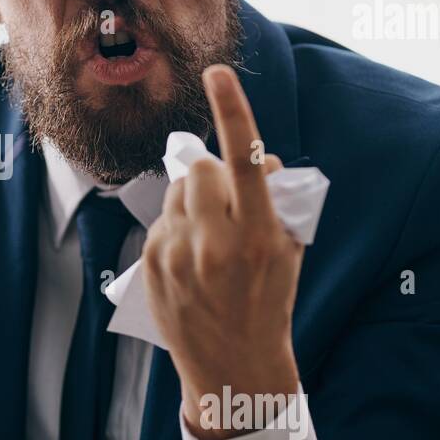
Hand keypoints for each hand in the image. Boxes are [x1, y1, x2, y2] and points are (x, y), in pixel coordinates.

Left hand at [140, 64, 303, 439]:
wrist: (235, 366)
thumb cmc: (269, 302)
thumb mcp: (287, 251)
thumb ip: (275, 200)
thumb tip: (259, 157)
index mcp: (258, 234)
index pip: (242, 159)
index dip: (232, 111)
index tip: (218, 73)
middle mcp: (215, 242)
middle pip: (198, 169)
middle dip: (210, 173)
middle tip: (222, 197)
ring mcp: (178, 255)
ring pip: (176, 194)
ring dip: (191, 201)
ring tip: (208, 237)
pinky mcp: (151, 265)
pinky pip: (160, 222)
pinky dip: (175, 228)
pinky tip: (190, 259)